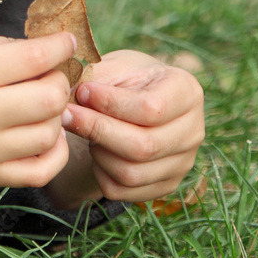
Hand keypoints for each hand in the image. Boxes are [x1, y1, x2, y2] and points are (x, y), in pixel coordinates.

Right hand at [0, 29, 75, 190]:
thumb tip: (42, 50)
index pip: (32, 59)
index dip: (59, 46)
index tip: (66, 40)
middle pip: (49, 98)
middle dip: (59, 78)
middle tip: (50, 71)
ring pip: (49, 133)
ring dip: (56, 112)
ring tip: (40, 99)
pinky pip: (39, 170)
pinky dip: (53, 150)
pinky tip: (43, 131)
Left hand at [61, 50, 204, 203]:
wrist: (139, 97)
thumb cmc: (126, 77)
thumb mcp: (116, 65)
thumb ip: (96, 78)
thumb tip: (64, 96)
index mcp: (187, 92)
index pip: (151, 108)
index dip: (110, 103)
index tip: (83, 91)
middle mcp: (193, 131)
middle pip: (143, 146)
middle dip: (97, 130)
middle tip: (67, 114)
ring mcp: (182, 163)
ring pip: (131, 173)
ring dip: (98, 151)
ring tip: (83, 128)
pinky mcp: (165, 186)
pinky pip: (122, 191)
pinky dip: (99, 171)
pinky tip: (95, 147)